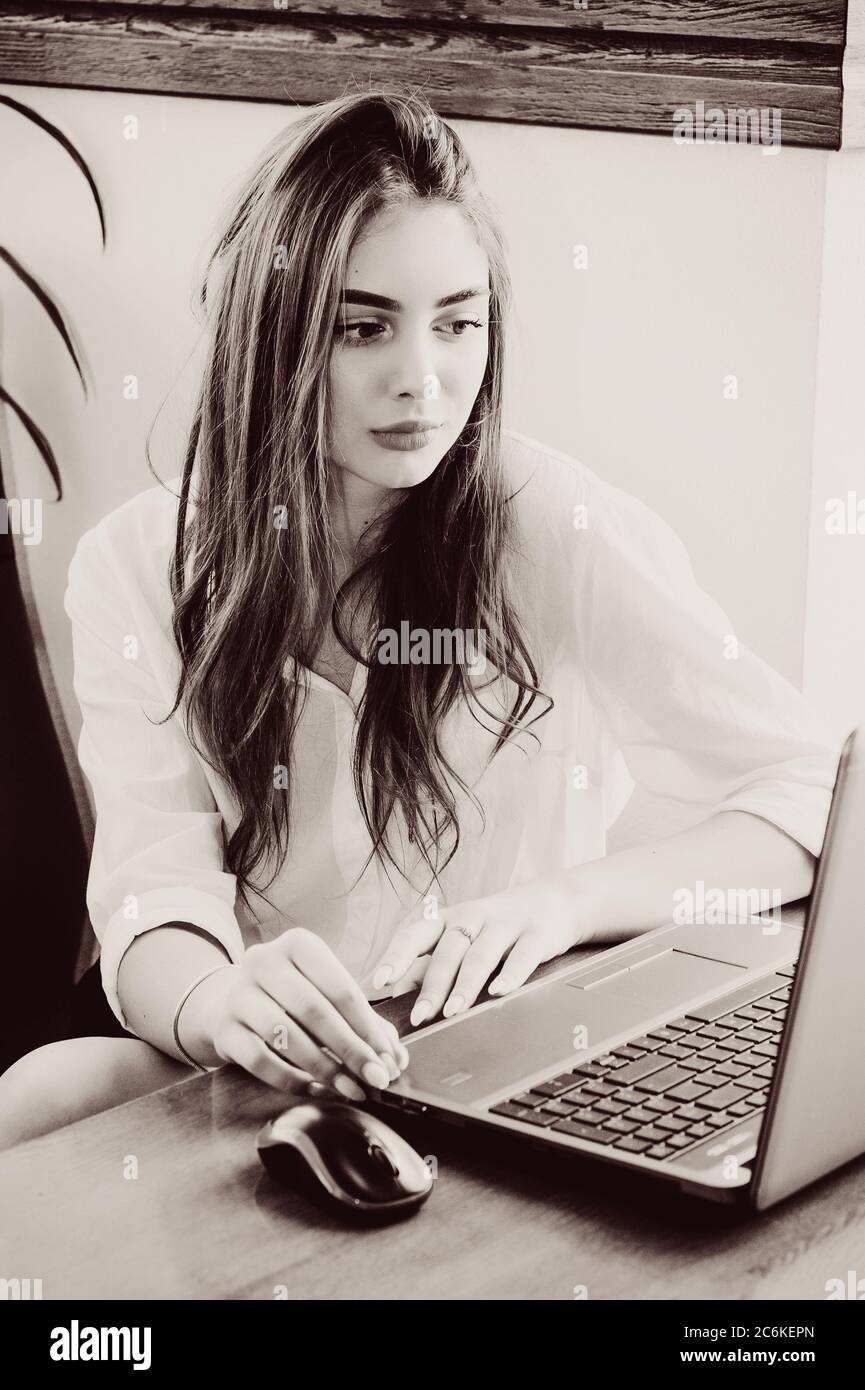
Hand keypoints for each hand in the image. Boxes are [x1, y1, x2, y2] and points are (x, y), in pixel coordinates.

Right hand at [179, 928, 409, 1097]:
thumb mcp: (324, 994)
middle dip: (352, 1051)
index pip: (341, 988)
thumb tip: (396, 1057)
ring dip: (327, 1069)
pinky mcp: (224, 1029)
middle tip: (378, 1079)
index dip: (368, 1028)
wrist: (229, 1001)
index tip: (389, 1059)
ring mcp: (239, 995)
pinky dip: (293, 1080)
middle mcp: (264, 961)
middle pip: (316, 1011)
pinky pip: (261, 1061)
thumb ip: (363, 1022)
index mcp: (298, 944)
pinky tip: (318, 1089)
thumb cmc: (292, 997)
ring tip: (353, 1089)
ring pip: (288, 1037)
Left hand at [371, 873, 587, 1026]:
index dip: (397, 956)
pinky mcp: (537, 934)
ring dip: (465, 984)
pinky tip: (500, 992)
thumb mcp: (462, 939)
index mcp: (448, 919)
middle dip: (433, 984)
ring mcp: (506, 924)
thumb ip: (432, 964)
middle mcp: (473, 917)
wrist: (555, 901)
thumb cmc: (497, 928)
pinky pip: (523, 955)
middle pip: (448, 949)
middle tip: (419, 1016)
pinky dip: (511, 974)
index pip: (415, 934)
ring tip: (453, 1011)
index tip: (379, 982)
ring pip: (481, 954)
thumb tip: (395, 994)